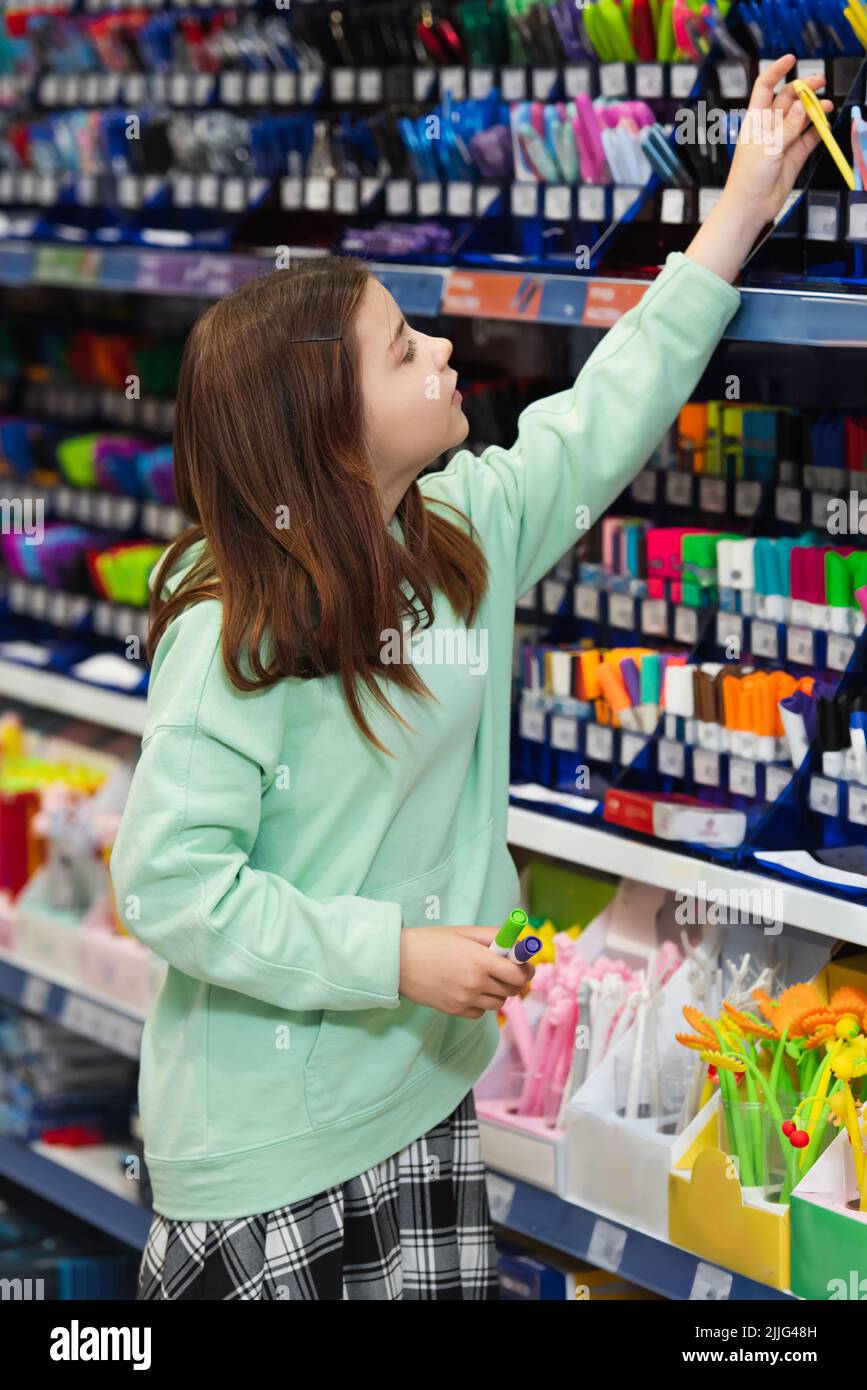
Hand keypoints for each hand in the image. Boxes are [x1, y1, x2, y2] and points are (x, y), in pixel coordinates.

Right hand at [399, 924, 534, 1018]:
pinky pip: (481, 1012)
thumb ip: (494, 936)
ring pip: (499, 1002)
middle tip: (505, 968)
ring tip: (483, 977)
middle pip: (513, 990)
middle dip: (514, 979)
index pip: (519, 973)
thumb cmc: (431, 942)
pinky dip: (481, 1002)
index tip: (523, 963)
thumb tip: (518, 943)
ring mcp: (465, 1000)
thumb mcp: (464, 931)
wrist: (398, 962)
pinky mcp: (456, 1011)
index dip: (526, 969)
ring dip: (498, 991)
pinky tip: (469, 988)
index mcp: (480, 960)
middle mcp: (475, 983)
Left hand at [685, 54, 832, 284]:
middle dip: (804, 89)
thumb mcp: (768, 147)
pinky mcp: (795, 155)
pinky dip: (819, 129)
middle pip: (789, 99)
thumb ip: (788, 127)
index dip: (777, 71)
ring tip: (827, 106)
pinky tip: (826, 124)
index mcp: (756, 119)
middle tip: (820, 83)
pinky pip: (810, 137)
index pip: (765, 87)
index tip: (791, 59)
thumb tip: (804, 107)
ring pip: (802, 117)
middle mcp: (770, 126)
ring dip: (814, 109)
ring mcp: (783, 140)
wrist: (750, 207)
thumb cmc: (748, 176)